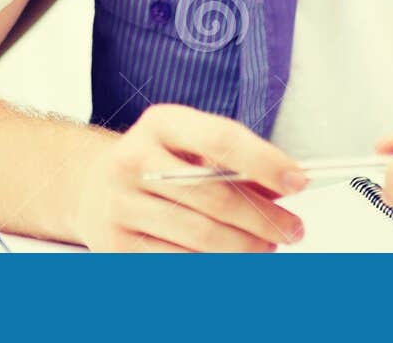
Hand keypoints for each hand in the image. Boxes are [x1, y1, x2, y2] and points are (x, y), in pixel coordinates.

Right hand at [73, 104, 307, 252]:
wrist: (94, 187)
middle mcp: (134, 159)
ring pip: (201, 237)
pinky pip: (179, 264)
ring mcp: (122, 205)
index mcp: (160, 123)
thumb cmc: (159, 164)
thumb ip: (234, 162)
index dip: (264, 161)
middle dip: (263, 218)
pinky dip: (214, 268)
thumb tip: (285, 186)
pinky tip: (232, 263)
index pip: (220, 139)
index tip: (298, 180)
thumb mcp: (190, 146)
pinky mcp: (117, 246)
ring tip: (267, 248)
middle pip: (214, 196)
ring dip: (245, 248)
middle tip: (293, 229)